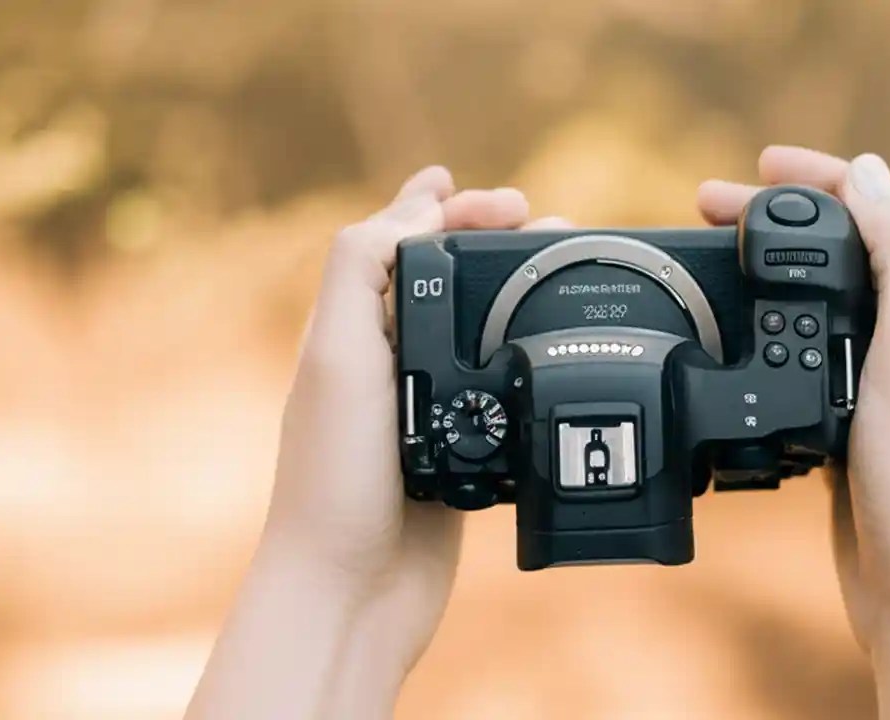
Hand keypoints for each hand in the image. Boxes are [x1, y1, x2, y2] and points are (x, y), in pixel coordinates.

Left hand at [188, 167, 567, 719]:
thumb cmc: (336, 477)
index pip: (400, 241)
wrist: (354, 590)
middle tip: (544, 225)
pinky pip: (492, 385)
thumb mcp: (338, 356)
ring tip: (553, 270)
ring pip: (472, 326)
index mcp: (351, 329)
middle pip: (441, 276)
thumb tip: (416, 208)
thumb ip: (360, 270)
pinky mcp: (457, 449)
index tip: (506, 202)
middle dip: (488, 240)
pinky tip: (548, 350)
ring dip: (510, 289)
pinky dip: (520, 354)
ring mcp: (423, 406)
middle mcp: (383, 360)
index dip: (446, 208)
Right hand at [698, 147, 889, 719]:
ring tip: (715, 255)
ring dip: (771, 265)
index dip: (824, 176)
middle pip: (844, 248)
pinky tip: (739, 338)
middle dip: (780, 214)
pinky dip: (768, 326)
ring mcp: (879, 383)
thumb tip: (873, 174)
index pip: (882, 209)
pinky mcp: (847, 426)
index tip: (760, 162)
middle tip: (708, 204)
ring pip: (822, 299)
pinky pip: (806, 354)